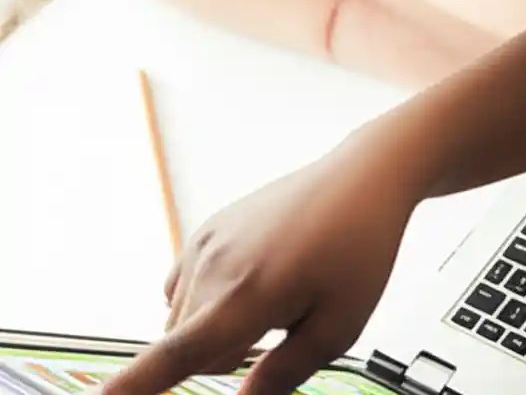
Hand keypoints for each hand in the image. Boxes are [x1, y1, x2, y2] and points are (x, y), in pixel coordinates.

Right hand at [101, 146, 417, 394]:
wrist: (361, 180)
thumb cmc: (358, 249)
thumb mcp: (339, 325)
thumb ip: (283, 373)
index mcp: (247, 296)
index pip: (177, 355)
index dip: (136, 384)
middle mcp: (214, 267)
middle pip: (192, 349)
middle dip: (228, 355)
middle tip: (287, 322)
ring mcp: (205, 245)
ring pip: (184, 319)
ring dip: (216, 327)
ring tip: (277, 296)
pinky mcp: (205, 231)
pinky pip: (183, 287)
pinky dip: (207, 298)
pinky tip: (251, 280)